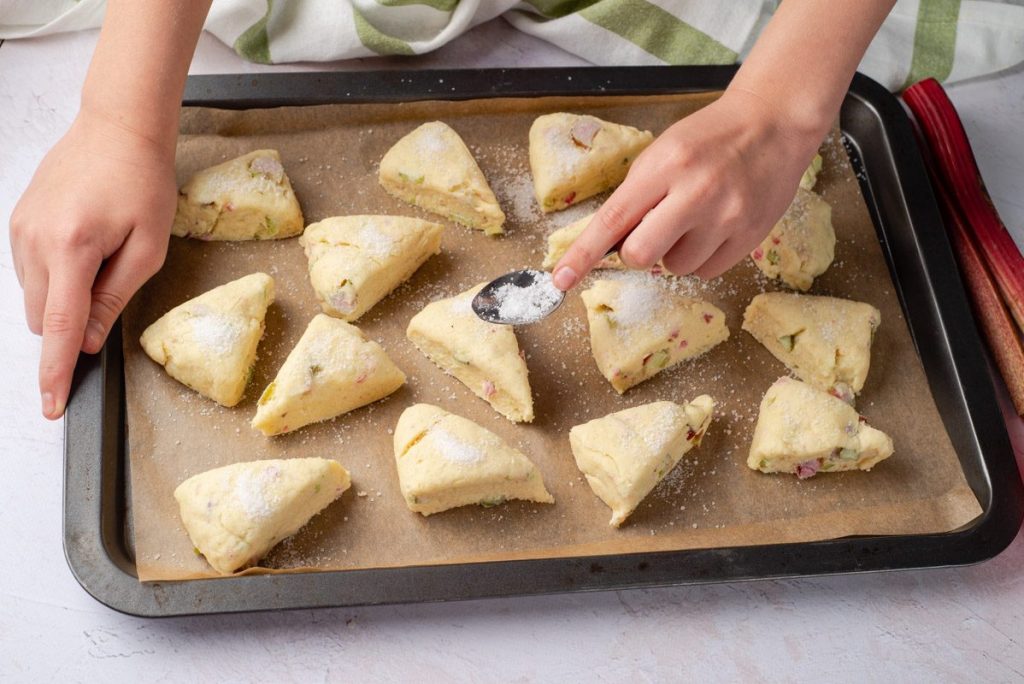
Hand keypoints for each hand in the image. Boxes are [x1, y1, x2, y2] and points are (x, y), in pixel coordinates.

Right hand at [10, 107, 174, 418]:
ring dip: (65, 298)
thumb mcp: (148, 248)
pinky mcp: (16, 222)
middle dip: (73, 325)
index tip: (52, 404)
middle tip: (111, 285)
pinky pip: (31, 272)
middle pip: (44, 319)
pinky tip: (84, 247)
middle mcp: (33, 240)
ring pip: (35, 298)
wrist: (117, 128)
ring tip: (102, 255)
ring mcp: (18, 230)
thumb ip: (115, 298)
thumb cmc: (142, 181)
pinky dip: (57, 277)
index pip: (61, 328)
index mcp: (72, 248)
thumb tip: (92, 341)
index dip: (57, 372)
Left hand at [551, 88, 820, 289]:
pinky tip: (714, 227)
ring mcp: (726, 218)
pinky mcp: (749, 236)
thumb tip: (607, 244)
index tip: (560, 279)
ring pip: (675, 267)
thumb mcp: (663, 152)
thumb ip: (636, 195)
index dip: (583, 254)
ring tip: (694, 218)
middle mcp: (695, 193)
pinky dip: (702, 256)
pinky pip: (707, 271)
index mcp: (665, 166)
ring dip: (674, 252)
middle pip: (640, 254)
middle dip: (636, 250)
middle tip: (653, 228)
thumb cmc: (709, 138)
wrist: (772, 124)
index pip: (613, 220)